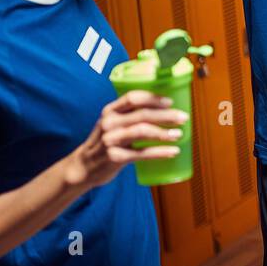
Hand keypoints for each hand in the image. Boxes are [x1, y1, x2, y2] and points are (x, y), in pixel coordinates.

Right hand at [65, 89, 187, 191]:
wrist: (83, 167)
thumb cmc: (104, 143)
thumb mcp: (111, 124)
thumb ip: (129, 116)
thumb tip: (163, 110)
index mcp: (110, 111)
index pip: (133, 98)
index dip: (153, 98)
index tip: (170, 101)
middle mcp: (109, 123)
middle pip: (142, 114)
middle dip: (165, 115)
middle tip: (183, 117)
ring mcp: (110, 140)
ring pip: (142, 131)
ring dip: (164, 132)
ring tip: (179, 134)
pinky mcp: (115, 157)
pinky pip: (142, 153)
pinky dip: (160, 152)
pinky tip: (173, 151)